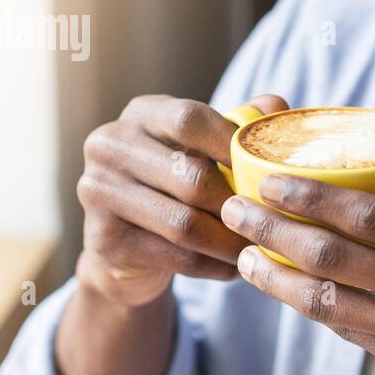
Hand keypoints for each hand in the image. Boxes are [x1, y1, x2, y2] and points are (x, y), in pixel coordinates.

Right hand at [75, 92, 287, 306]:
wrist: (126, 245)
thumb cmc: (178, 184)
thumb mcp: (205, 148)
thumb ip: (240, 124)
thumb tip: (276, 106)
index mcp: (141, 114)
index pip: (189, 119)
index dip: (233, 145)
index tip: (268, 171)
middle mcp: (110, 145)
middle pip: (191, 177)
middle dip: (238, 204)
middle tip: (272, 221)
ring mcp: (98, 191)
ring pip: (184, 224)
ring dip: (230, 242)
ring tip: (259, 248)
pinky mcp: (104, 239)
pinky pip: (177, 257)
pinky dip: (214, 266)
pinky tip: (234, 268)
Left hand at [221, 176, 374, 374]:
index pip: (370, 212)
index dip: (312, 195)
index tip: (273, 180)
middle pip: (334, 254)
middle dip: (275, 229)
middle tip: (236, 209)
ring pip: (329, 301)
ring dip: (278, 278)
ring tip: (244, 257)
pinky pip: (352, 332)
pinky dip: (316, 310)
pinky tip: (290, 292)